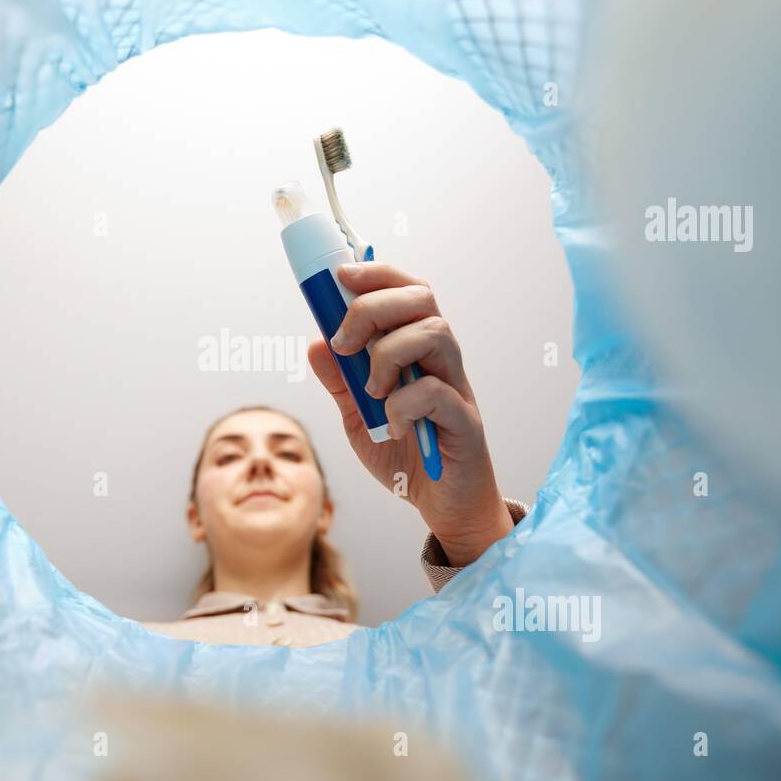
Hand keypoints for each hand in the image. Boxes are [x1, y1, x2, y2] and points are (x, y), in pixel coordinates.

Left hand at [307, 261, 513, 566]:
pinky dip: (403, 403)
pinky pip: (437, 392)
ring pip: (434, 333)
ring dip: (389, 354)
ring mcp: (456, 387)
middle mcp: (441, 360)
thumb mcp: (360, 418)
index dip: (376, 274)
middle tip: (345, 342)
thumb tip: (316, 344)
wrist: (443, 506)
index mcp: (418, 350)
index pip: (406, 290)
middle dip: (373, 308)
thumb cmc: (406, 456)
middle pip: (421, 299)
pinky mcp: (464, 421)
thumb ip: (340, 383)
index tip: (339, 276)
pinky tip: (393, 425)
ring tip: (372, 390)